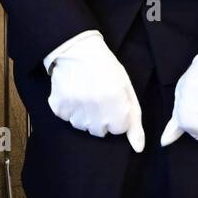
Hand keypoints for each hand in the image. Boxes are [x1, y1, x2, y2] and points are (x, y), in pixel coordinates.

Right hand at [47, 34, 144, 151]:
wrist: (77, 50)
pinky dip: (70, 110)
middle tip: (99, 98)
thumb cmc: (106, 68)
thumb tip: (139, 148)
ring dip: (85, 116)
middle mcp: (95, 107)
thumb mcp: (126, 89)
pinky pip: (67, 119)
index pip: (119, 129)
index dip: (117, 115)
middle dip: (102, 119)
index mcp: (115, 101)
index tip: (113, 101)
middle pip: (100, 132)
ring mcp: (75, 107)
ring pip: (83, 127)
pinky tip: (74, 94)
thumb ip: (134, 120)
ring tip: (85, 96)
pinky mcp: (59, 105)